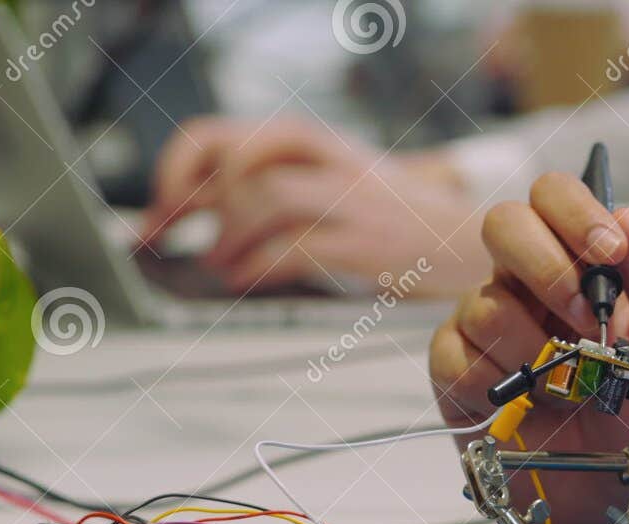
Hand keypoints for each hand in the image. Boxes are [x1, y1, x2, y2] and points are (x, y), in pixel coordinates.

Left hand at [139, 115, 488, 294]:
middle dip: (187, 203)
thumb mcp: (334, 184)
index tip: (158, 213)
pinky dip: (258, 267)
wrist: (470, 243)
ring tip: (215, 265)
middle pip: (236, 162)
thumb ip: (274, 188)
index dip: (176, 172)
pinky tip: (243, 282)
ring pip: (266, 199)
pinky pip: (297, 248)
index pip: (220, 136)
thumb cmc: (394, 221)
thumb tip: (199, 213)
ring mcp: (351, 200)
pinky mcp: (368, 242)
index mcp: (312, 142)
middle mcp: (328, 161)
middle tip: (166, 240)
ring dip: (226, 237)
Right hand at [429, 173, 628, 523]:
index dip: (575, 212)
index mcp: (576, 259)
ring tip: (570, 387)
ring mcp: (482, 322)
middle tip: (586, 319)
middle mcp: (522, 280)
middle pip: (503, 223)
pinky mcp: (454, 368)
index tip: (611, 251)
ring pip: (486, 302)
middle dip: (547, 268)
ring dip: (538, 351)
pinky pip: (457, 355)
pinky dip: (502, 384)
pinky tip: (531, 405)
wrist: (620, 485)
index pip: (553, 196)